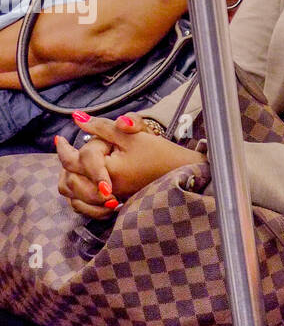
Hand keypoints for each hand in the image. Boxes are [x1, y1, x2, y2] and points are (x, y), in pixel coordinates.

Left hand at [55, 111, 204, 216]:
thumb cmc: (160, 152)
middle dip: (64, 163)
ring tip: (69, 166)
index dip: (63, 148)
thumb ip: (101, 127)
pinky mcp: (118, 202)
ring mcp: (113, 199)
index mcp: (109, 172)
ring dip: (69, 181)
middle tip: (63, 148)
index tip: (59, 138)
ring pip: (77, 196)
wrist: (181, 171)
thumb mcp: (130, 135)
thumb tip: (76, 118)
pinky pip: (89, 207)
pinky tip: (81, 183)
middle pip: (70, 180)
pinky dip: (80, 197)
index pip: (75, 160)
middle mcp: (108, 190)